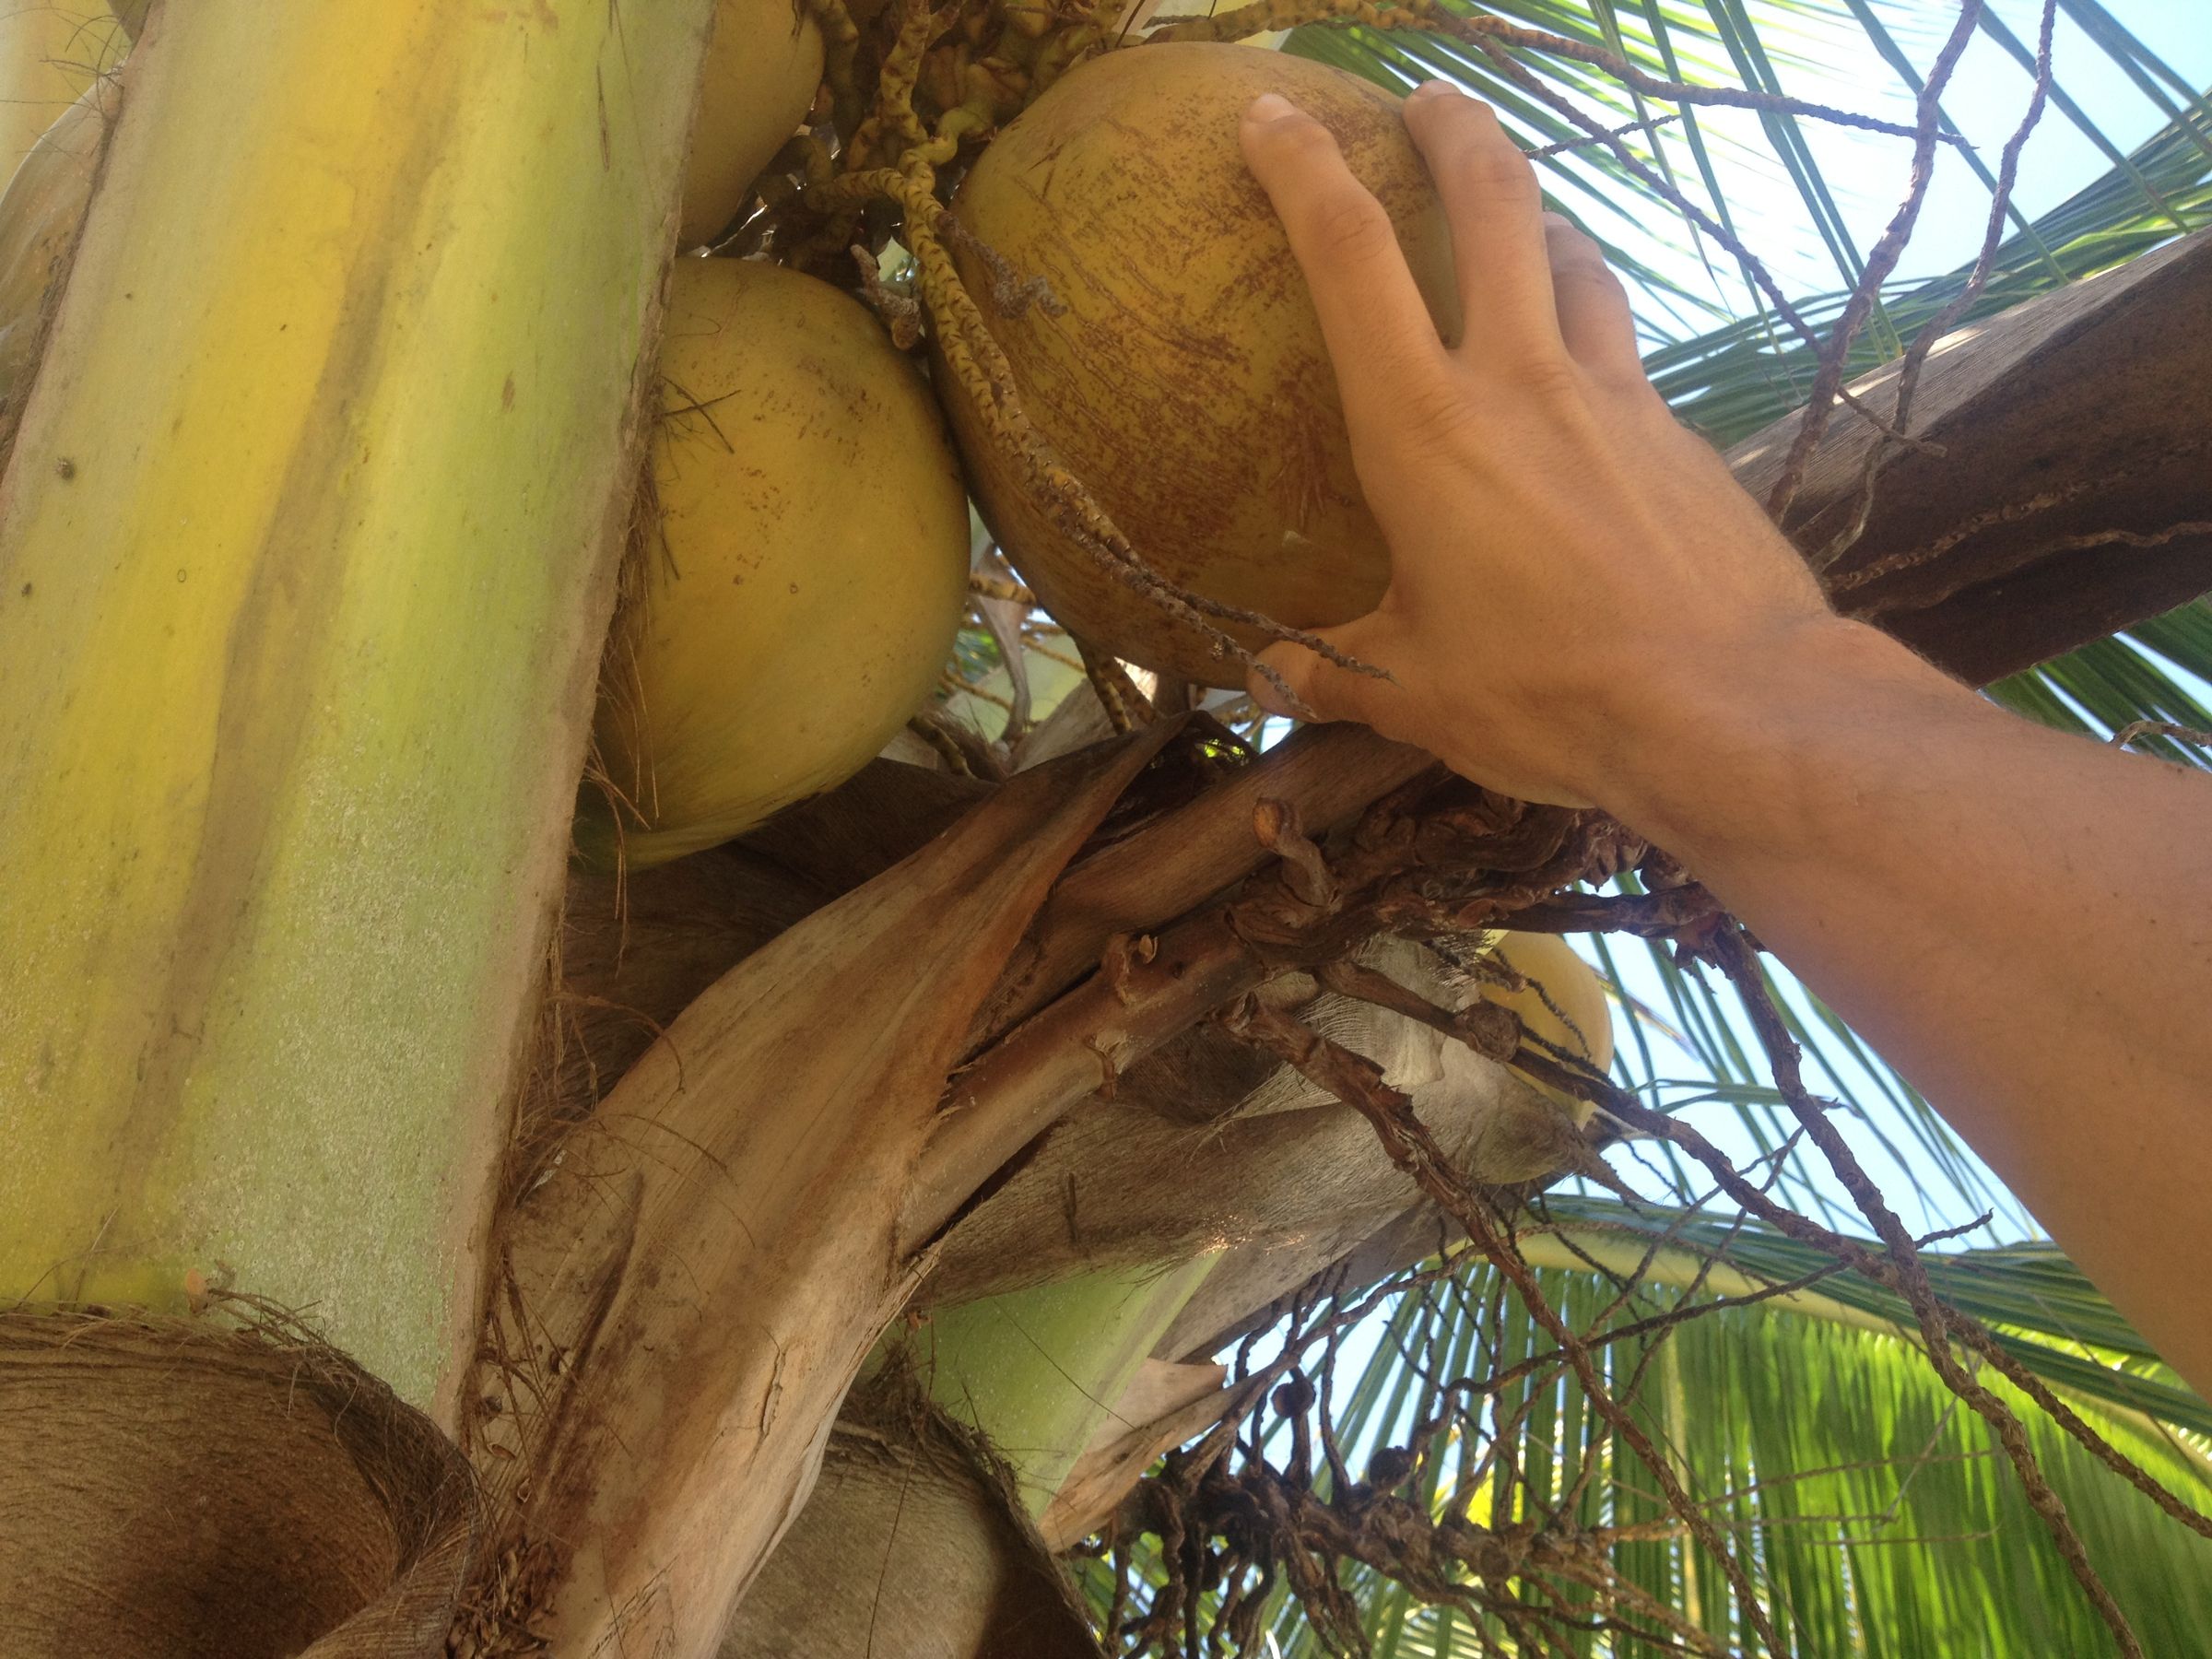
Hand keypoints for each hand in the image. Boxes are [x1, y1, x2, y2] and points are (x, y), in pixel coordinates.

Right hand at [1238, 81, 1835, 808]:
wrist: (1731, 708)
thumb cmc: (1550, 697)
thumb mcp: (1418, 694)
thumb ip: (1337, 669)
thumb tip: (1270, 675)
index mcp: (1425, 430)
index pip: (1350, 258)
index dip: (1303, 170)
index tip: (1272, 115)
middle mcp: (1521, 383)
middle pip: (1491, 203)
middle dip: (1452, 130)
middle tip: (1425, 99)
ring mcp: (1614, 397)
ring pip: (1576, 260)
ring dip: (1540, 217)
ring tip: (1519, 213)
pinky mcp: (1681, 434)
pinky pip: (1627, 352)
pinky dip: (1595, 331)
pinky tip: (1591, 375)